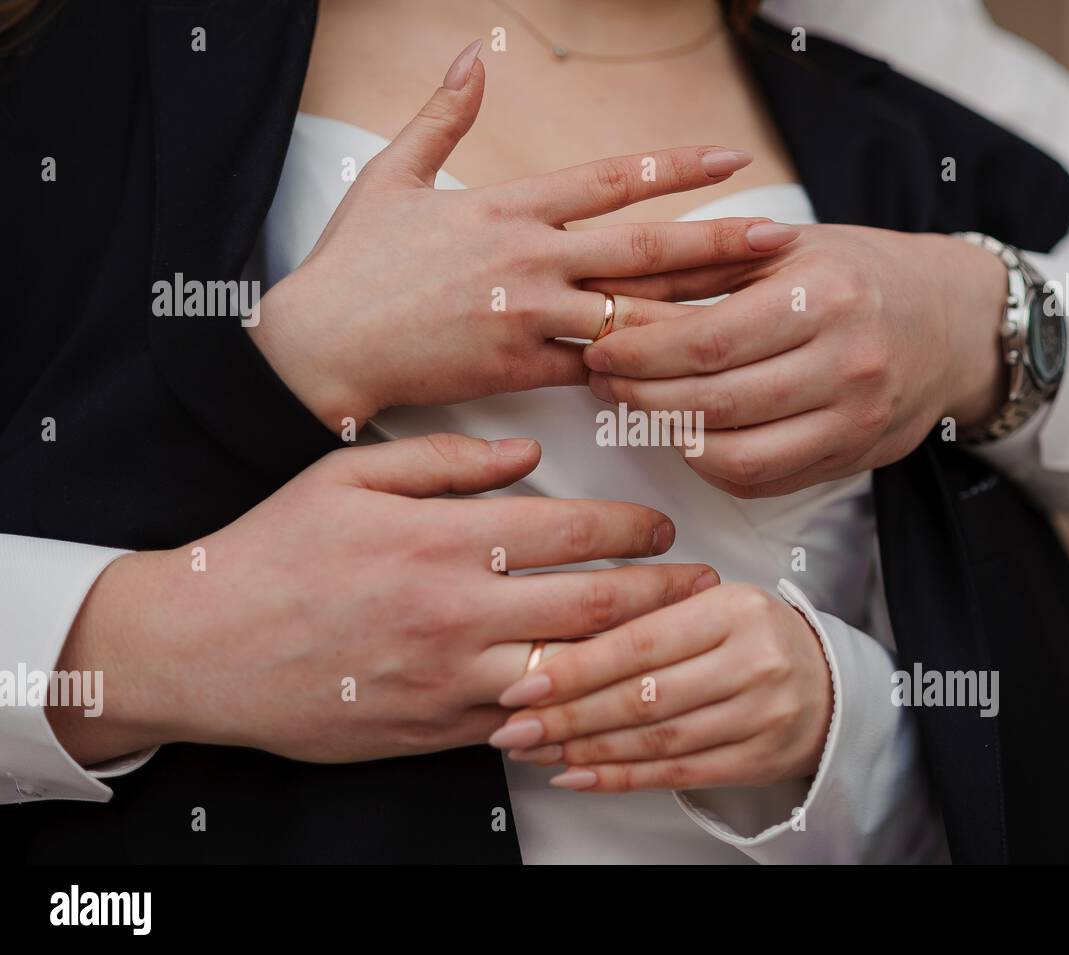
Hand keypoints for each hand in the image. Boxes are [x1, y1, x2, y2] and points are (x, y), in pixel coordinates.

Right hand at [46, 434, 718, 765]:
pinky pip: (528, 725)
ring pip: (573, 673)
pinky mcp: (437, 728)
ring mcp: (450, 679)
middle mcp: (457, 612)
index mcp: (441, 540)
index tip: (663, 527)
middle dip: (662, 594)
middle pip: (592, 605)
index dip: (633, 529)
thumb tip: (528, 454)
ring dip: (636, 657)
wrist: (203, 647)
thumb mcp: (347, 475)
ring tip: (678, 641)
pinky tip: (607, 696)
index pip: (571, 530)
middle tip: (703, 584)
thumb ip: (444, 460)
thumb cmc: (273, 553)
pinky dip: (574, 711)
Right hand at [249, 40, 797, 432]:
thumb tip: (469, 55)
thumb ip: (442, 116)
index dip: (676, 168)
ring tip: (758, 309)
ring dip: (700, 311)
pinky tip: (692, 375)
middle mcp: (530, 258)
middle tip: (778, 238)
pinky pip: (598, 372)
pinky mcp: (520, 370)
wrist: (321, 346)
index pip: (611, 180)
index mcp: (508, 206)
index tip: (730, 160)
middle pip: (644, 247)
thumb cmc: (355, 264)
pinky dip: (644, 373)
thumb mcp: (392, 174)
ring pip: (633, 314)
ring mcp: (529, 316)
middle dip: (717, 241)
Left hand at [486, 583, 831, 792]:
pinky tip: (578, 774)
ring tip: (535, 750)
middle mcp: (752, 662)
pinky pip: (677, 773)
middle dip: (567, 715)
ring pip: (656, 739)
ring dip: (585, 749)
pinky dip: (621, 777)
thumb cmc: (752, 637)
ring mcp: (760, 715)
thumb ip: (649, 620)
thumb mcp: (711, 606)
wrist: (828, 682)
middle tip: (513, 727)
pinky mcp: (759, 759)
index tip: (523, 684)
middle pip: (643, 697)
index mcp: (734, 610)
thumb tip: (556, 643)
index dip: (576, 667)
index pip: (641, 643)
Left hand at [581, 225, 1009, 496]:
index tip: (598, 346)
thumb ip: (697, 270)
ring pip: (737, 456)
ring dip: (672, 438)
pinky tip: (688, 434)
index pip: (707, 342)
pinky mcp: (853, 458)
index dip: (639, 353)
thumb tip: (611, 295)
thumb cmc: (857, 274)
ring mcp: (855, 421)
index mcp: (825, 295)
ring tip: (641, 408)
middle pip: (715, 403)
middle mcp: (848, 363)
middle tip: (604, 380)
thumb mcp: (783, 247)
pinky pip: (764, 481)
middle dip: (643, 395)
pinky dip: (712, 464)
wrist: (951, 321)